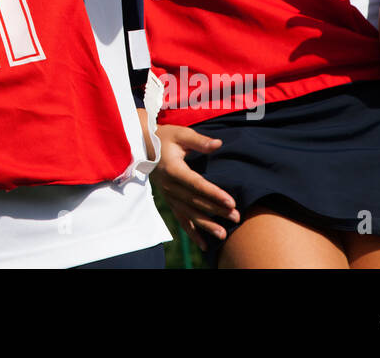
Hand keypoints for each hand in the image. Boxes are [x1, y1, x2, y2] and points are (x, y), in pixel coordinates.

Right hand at [149, 123, 238, 249]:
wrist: (143, 146)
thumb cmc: (165, 138)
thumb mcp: (181, 134)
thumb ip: (199, 141)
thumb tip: (218, 144)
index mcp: (173, 169)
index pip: (196, 184)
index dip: (213, 193)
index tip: (231, 202)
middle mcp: (169, 186)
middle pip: (195, 201)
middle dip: (216, 211)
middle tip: (235, 217)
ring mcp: (168, 196)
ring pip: (189, 214)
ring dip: (206, 225)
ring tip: (223, 235)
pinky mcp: (169, 201)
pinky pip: (181, 219)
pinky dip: (192, 233)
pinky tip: (204, 244)